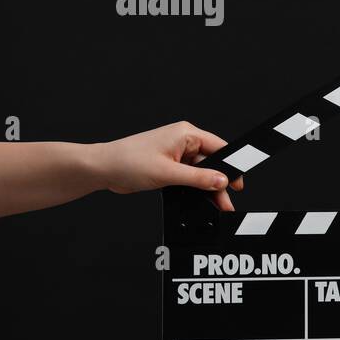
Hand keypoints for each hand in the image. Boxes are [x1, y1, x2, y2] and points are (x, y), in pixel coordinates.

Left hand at [91, 121, 245, 210]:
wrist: (101, 169)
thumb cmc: (127, 162)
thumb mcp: (168, 172)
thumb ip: (198, 178)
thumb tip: (222, 181)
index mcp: (185, 134)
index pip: (219, 147)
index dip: (231, 165)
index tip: (239, 182)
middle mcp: (183, 142)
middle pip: (211, 163)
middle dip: (219, 182)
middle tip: (226, 202)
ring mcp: (175, 154)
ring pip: (201, 172)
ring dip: (207, 188)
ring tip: (216, 205)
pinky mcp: (169, 166)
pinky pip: (189, 177)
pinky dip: (195, 188)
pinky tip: (200, 200)